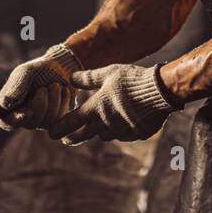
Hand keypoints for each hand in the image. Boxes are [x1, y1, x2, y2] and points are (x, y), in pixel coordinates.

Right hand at [0, 43, 81, 131]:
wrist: (61, 66)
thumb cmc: (39, 69)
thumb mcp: (25, 72)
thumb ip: (15, 87)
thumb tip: (4, 104)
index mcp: (10, 106)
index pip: (6, 123)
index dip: (16, 120)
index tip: (28, 112)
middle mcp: (24, 116)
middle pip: (30, 124)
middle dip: (40, 104)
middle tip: (43, 88)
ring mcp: (41, 120)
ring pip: (47, 121)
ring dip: (53, 100)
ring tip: (55, 85)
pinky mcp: (57, 119)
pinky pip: (60, 119)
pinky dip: (63, 101)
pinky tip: (63, 90)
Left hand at [49, 63, 179, 144]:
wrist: (159, 92)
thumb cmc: (131, 79)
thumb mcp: (108, 73)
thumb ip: (88, 78)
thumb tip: (71, 77)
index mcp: (95, 109)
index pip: (71, 122)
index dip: (59, 128)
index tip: (51, 133)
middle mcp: (105, 124)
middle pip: (84, 135)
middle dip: (73, 137)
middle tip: (66, 139)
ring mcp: (120, 131)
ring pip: (104, 135)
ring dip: (100, 131)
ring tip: (99, 125)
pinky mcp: (135, 135)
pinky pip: (123, 135)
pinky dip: (120, 130)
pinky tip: (124, 121)